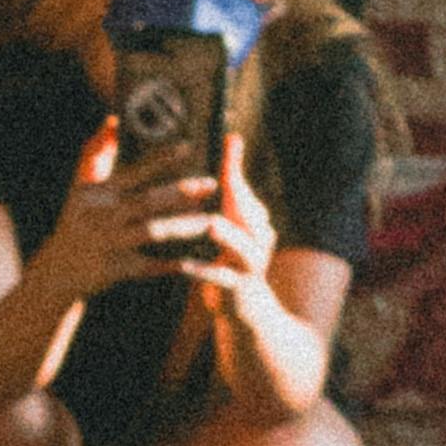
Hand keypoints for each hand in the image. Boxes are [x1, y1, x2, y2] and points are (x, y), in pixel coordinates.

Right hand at [42, 119, 222, 305]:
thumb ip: (96, 151)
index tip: (188, 147)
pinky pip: (146, 266)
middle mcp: (104, 216)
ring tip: (209, 221)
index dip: (161, 159)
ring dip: (182, 227)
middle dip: (181, 192)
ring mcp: (109, 244)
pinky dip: (167, 265)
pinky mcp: (113, 270)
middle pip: (148, 200)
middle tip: (211, 184)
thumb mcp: (79, 186)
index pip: (135, 171)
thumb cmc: (76, 222)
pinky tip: (189, 262)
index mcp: (101, 194)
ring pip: (151, 232)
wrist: (58, 270)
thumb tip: (113, 120)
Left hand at [164, 129, 279, 303]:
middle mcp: (259, 238)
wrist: (243, 308)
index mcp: (253, 218)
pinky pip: (224, 279)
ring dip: (227, 235)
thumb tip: (232, 137)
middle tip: (226, 183)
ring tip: (211, 224)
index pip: (244, 189)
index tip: (229, 140)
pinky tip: (186, 267)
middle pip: (250, 213)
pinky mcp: (239, 290)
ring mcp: (252, 265)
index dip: (236, 167)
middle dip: (238, 197)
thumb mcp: (232, 217)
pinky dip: (206, 272)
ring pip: (242, 245)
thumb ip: (231, 182)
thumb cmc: (230, 255)